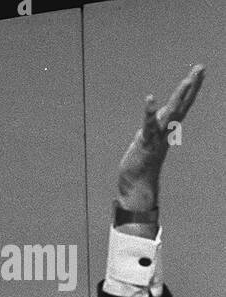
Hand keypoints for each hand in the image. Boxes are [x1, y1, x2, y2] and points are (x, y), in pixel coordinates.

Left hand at [116, 65, 204, 210]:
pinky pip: (149, 125)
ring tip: (187, 80)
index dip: (190, 88)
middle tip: (201, 67)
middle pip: (182, 105)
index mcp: (167, 128)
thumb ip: (154, 126)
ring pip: (171, 114)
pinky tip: (150, 98)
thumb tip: (158, 115)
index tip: (199, 72)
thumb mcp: (148, 139)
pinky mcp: (146, 142)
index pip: (182, 104)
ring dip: (179, 97)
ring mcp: (157, 137)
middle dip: (191, 86)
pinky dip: (149, 112)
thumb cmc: (140, 164)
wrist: (137, 186)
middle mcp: (166, 131)